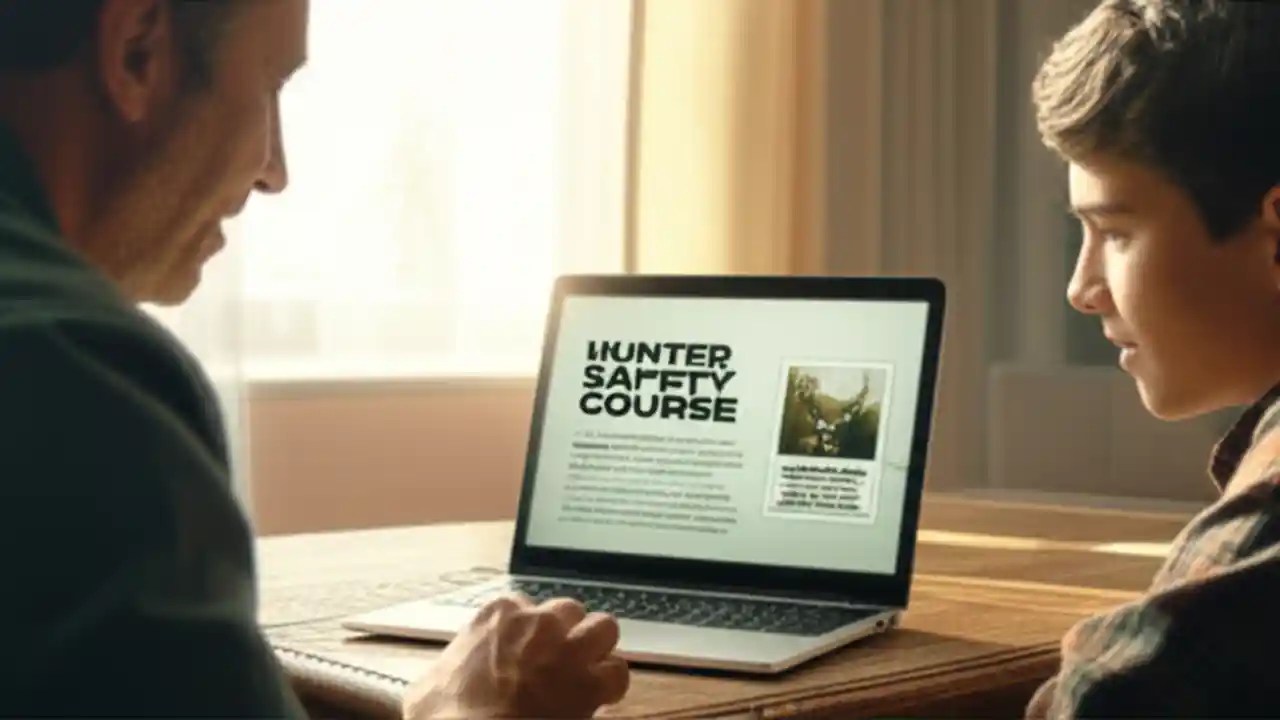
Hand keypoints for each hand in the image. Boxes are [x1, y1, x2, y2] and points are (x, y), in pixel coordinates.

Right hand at [402, 593, 629, 718]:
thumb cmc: (443, 716)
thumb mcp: (428, 685)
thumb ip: (447, 670)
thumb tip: (443, 683)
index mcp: (496, 615)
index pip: (522, 605)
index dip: (527, 630)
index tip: (524, 650)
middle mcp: (538, 623)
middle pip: (569, 610)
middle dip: (568, 631)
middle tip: (561, 658)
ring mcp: (568, 649)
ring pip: (603, 627)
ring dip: (597, 648)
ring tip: (588, 670)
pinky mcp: (589, 682)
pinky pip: (617, 671)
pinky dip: (611, 684)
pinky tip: (600, 698)